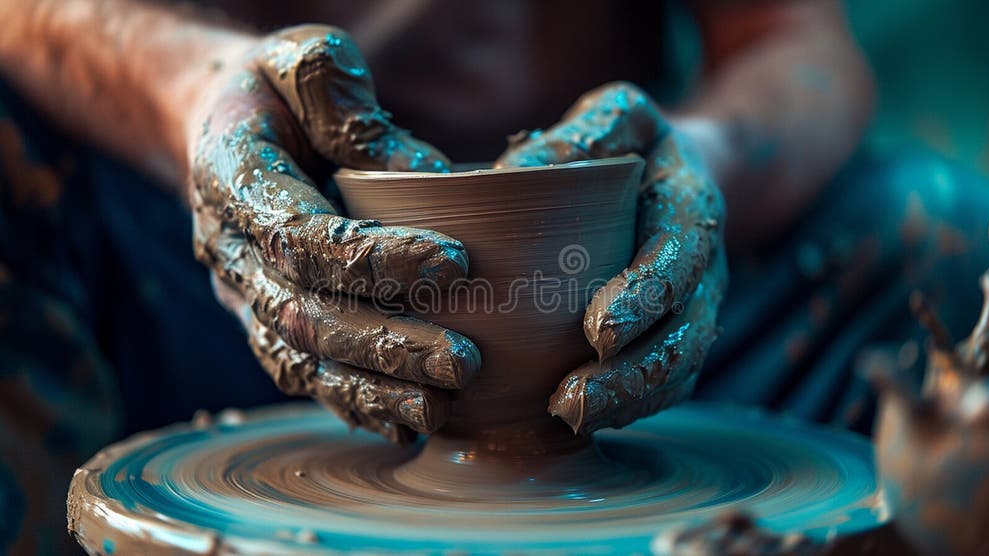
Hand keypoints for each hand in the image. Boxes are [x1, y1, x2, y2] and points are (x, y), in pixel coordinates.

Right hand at [188, 25, 480, 442]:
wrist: (223, 128)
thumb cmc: (275, 90)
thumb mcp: (302, 60)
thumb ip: (344, 99)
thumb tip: (427, 175)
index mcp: (231, 180)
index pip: (301, 236)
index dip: (374, 258)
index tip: (456, 262)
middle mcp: (229, 250)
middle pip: (303, 315)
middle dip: (386, 344)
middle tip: (464, 361)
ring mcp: (245, 295)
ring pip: (301, 360)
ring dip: (372, 389)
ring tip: (443, 407)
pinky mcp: (268, 321)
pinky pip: (304, 374)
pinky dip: (354, 403)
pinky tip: (409, 423)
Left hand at [496, 82, 727, 433]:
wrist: (683, 172)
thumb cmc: (636, 142)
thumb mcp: (619, 114)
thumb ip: (582, 134)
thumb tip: (511, 174)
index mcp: (692, 208)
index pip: (679, 257)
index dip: (645, 297)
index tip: (598, 332)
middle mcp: (706, 267)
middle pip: (687, 331)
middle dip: (635, 372)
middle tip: (572, 399)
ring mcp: (697, 307)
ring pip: (681, 368)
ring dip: (630, 400)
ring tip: (569, 417)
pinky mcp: (678, 334)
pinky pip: (668, 381)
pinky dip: (632, 405)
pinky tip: (583, 419)